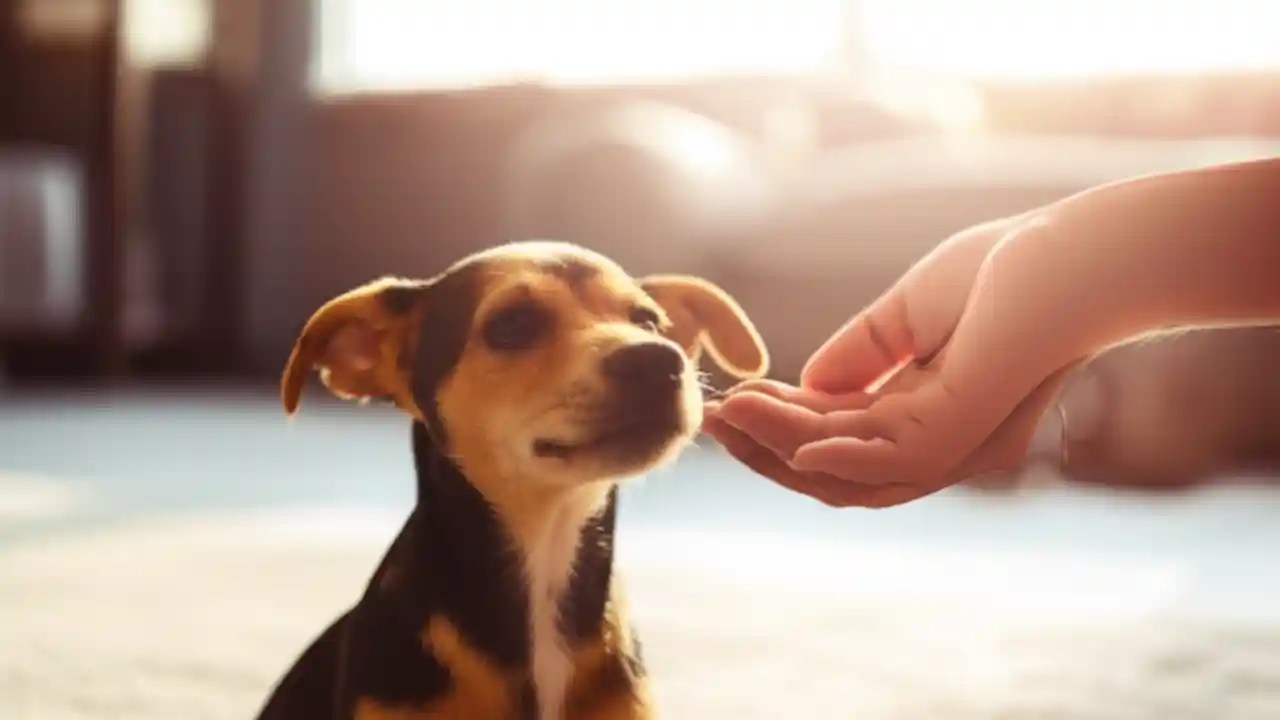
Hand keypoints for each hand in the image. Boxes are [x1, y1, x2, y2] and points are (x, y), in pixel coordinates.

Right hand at [704, 211, 1084, 506]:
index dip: (780, 427)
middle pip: (837, 471)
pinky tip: (778, 426)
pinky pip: (885, 460)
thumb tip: (801, 385)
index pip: (840, 439)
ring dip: (781, 446)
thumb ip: (859, 354)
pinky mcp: (966, 432)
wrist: (1082, 251)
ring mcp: (956, 447)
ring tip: (729, 415)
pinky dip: (829, 452)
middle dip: (769, 448)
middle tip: (713, 421)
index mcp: (928, 417)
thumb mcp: (909, 313)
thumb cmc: (1011, 266)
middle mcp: (942, 446)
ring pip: (849, 471)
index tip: (730, 403)